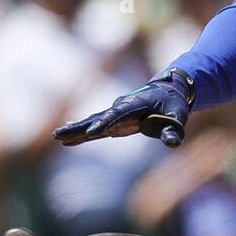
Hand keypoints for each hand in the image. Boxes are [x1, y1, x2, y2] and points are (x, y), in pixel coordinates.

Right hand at [54, 68, 194, 148]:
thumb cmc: (173, 104)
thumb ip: (173, 129)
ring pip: (92, 122)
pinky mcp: (114, 122)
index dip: (105, 123)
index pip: (118, 114)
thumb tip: (173, 143)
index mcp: (136, 104)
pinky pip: (95, 128)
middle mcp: (122, 107)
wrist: (168, 92)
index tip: (92, 132)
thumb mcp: (178, 116)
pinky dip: (81, 134)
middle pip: (98, 118)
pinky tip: (66, 140)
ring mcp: (116, 114)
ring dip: (76, 130)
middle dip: (80, 127)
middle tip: (60, 134)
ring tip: (58, 137)